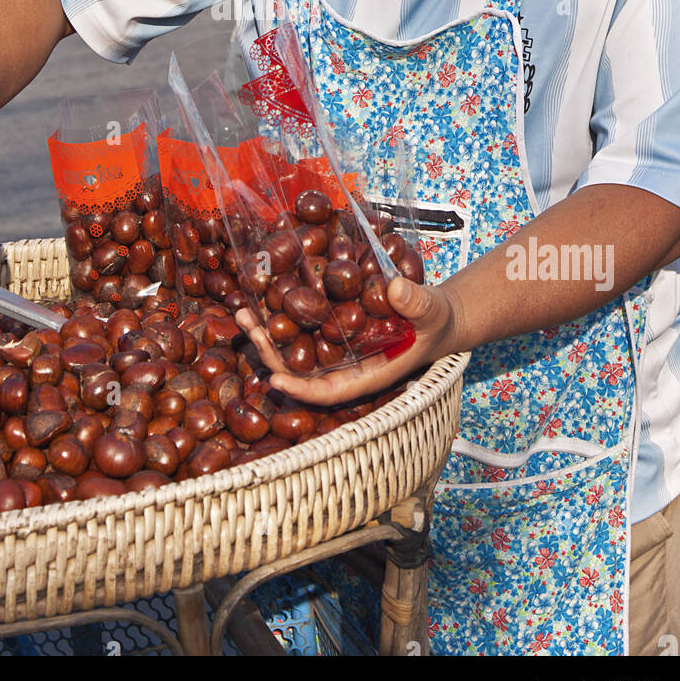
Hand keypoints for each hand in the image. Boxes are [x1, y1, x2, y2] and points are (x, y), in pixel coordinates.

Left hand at [236, 275, 459, 405]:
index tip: (275, 380)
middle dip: (271, 354)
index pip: (329, 392)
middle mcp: (345, 366)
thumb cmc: (436, 321)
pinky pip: (304, 325)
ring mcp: (336, 348)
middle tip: (249, 329)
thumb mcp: (432, 312)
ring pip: (295, 348)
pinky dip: (283, 314)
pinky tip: (261, 297)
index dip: (301, 389)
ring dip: (268, 334)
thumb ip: (416, 303)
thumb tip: (393, 288)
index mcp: (367, 375)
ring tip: (243, 312)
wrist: (436, 313)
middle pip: (300, 370)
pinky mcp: (333, 327)